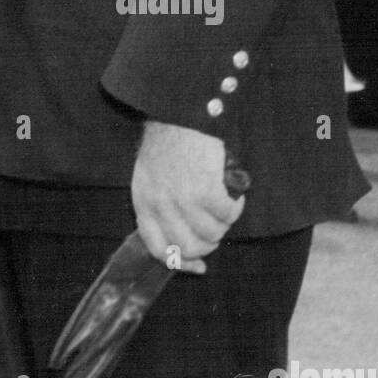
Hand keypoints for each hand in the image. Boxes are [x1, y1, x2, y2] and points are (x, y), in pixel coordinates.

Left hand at [132, 122, 244, 273]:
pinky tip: (229, 189)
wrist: (180, 111)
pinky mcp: (206, 191)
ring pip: (213, 234)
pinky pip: (228, 215)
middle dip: (208, 242)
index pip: (158, 248)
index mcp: (143, 201)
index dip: (181, 263)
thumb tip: (182, 248)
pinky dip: (234, 205)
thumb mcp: (150, 176)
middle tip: (215, 224)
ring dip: (223, 221)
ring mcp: (184, 200)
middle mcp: (161, 205)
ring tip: (221, 199)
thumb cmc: (168, 141)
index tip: (199, 266)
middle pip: (190, 247)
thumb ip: (161, 209)